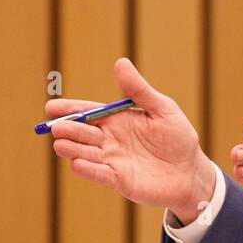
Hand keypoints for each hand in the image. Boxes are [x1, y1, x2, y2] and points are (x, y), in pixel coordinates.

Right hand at [45, 57, 217, 223]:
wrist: (191, 172)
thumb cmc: (178, 138)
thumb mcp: (162, 109)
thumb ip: (139, 90)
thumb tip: (120, 62)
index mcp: (117, 120)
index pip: (88, 112)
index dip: (70, 109)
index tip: (51, 107)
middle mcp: (110, 140)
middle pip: (83, 132)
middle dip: (69, 129)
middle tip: (57, 127)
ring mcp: (112, 160)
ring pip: (86, 153)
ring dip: (73, 149)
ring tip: (60, 144)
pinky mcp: (119, 180)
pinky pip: (100, 174)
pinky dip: (88, 170)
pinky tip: (76, 164)